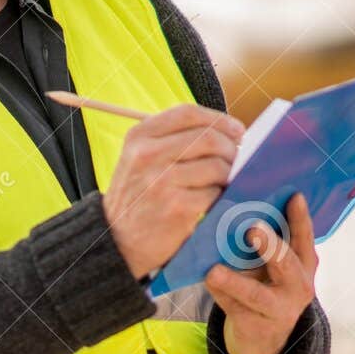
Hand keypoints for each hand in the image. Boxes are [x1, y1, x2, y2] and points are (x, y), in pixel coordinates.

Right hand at [104, 104, 244, 279]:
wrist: (118, 240)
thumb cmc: (140, 195)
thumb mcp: (142, 158)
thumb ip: (176, 139)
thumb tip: (231, 132)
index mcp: (139, 136)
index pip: (188, 113)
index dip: (219, 120)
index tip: (236, 131)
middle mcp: (147, 154)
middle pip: (208, 138)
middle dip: (230, 149)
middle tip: (236, 161)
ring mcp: (161, 181)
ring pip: (217, 166)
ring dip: (227, 176)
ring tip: (220, 185)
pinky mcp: (176, 207)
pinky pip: (214, 194)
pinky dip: (218, 199)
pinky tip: (209, 203)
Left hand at [206, 192, 318, 353]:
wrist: (264, 338)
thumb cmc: (265, 286)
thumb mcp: (272, 266)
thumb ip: (264, 244)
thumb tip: (235, 210)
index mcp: (303, 265)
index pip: (304, 237)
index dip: (300, 217)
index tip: (294, 196)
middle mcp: (297, 287)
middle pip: (286, 263)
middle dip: (269, 245)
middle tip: (252, 229)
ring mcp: (278, 310)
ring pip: (255, 294)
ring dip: (234, 281)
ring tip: (214, 272)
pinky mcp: (255, 326)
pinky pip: (233, 306)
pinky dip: (218, 293)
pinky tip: (205, 281)